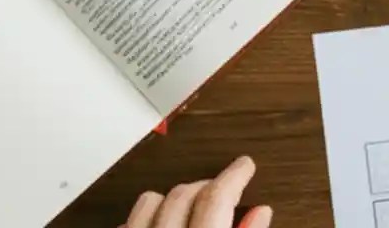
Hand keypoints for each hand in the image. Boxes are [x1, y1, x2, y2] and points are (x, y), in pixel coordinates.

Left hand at [121, 156, 272, 227]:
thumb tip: (261, 212)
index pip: (217, 198)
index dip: (235, 176)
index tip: (244, 166)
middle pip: (183, 194)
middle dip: (206, 186)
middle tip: (223, 190)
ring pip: (149, 201)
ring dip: (172, 198)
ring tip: (190, 207)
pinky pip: (126, 222)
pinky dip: (144, 218)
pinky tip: (157, 226)